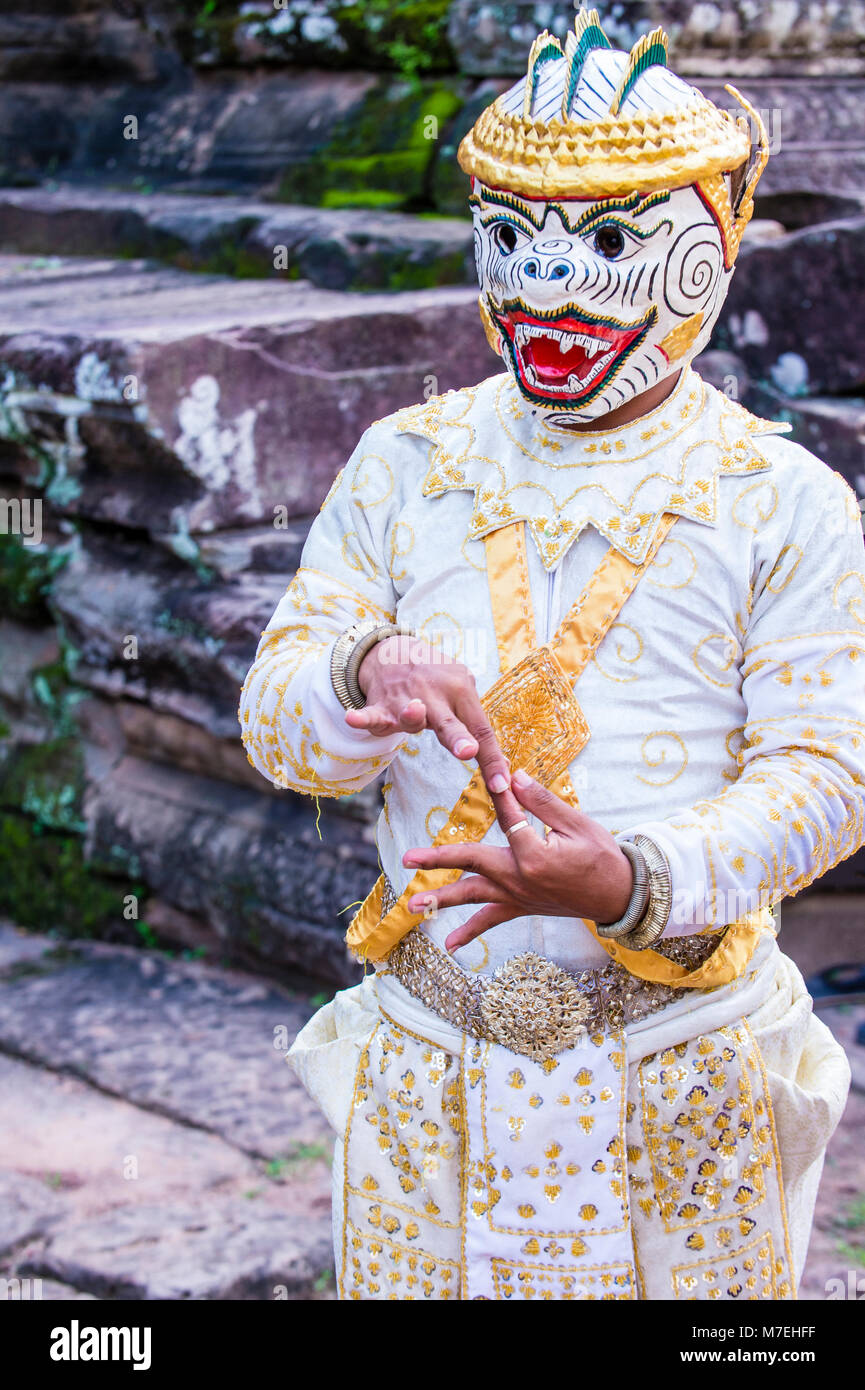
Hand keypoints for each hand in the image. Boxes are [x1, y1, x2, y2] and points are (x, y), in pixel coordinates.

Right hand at [344, 634, 510, 792]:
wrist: (396, 652)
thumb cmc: (437, 683)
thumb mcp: (460, 695)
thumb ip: (473, 728)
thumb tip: (501, 767)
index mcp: (462, 692)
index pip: (481, 730)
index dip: (492, 759)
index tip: (501, 785)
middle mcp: (436, 695)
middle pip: (450, 722)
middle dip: (458, 738)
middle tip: (468, 750)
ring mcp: (407, 699)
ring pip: (410, 714)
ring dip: (412, 716)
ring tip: (415, 711)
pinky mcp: (381, 705)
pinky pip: (371, 714)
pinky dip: (362, 718)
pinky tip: (354, 718)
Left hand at [401, 767, 633, 951]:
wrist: (619, 896)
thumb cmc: (602, 856)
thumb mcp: (577, 824)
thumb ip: (542, 802)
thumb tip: (514, 776)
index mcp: (533, 854)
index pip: (507, 817)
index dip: (499, 793)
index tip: (489, 773)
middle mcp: (520, 878)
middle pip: (472, 862)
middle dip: (437, 859)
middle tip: (407, 859)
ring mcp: (518, 896)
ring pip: (473, 896)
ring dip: (441, 900)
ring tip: (412, 907)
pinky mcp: (521, 907)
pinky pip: (491, 921)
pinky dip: (470, 933)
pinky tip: (449, 945)